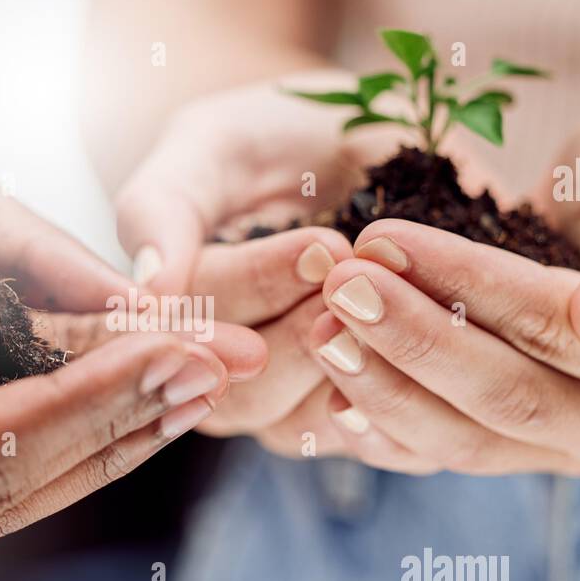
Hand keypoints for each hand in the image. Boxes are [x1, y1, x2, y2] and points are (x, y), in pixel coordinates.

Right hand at [113, 76, 499, 450]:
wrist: (352, 146)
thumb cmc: (270, 137)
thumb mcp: (210, 145)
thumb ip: (163, 206)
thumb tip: (147, 287)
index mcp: (164, 316)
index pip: (188, 329)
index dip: (256, 291)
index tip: (320, 245)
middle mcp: (214, 371)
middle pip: (240, 396)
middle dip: (308, 336)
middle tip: (373, 274)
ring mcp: (280, 402)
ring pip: (300, 428)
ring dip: (358, 372)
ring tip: (403, 307)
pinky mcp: (352, 416)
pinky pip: (369, 443)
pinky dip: (402, 410)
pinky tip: (433, 359)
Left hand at [262, 84, 579, 474]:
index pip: (552, 326)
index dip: (463, 285)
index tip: (382, 239)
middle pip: (503, 395)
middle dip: (408, 338)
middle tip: (336, 283)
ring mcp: (569, 450)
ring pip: (463, 437)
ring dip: (382, 385)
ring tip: (320, 325)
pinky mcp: (518, 451)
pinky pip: (442, 454)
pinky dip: (384, 430)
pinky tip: (329, 395)